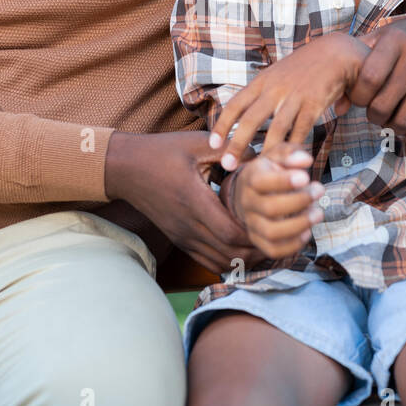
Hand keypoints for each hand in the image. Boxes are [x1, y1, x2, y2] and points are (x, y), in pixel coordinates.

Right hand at [104, 130, 262, 275]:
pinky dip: (228, 261)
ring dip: (244, 259)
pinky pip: (206, 260)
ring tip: (266, 244)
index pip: (230, 233)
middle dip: (257, 250)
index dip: (256, 235)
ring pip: (219, 261)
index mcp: (194, 201)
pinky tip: (243, 249)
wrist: (125, 168)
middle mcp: (187, 225)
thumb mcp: (196, 143)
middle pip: (229, 253)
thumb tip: (263, 156)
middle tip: (279, 238)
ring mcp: (182, 235)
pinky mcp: (178, 239)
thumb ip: (230, 150)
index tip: (276, 224)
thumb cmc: (162, 152)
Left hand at [210, 31, 370, 169]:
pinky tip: (289, 161)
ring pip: (276, 129)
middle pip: (250, 120)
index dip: (222, 125)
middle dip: (237, 144)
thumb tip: (251, 113)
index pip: (235, 104)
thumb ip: (264, 93)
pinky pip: (301, 130)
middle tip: (227, 165)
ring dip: (267, 152)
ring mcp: (294, 97)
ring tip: (260, 169)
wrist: (335, 52)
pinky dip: (294, 148)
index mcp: (262, 81)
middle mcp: (274, 89)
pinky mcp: (314, 104)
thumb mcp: (277, 73)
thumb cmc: (305, 66)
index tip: (213, 143)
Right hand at [230, 143, 325, 259]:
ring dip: (300, 224)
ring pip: (271, 232)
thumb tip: (305, 160)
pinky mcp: (258, 240)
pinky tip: (307, 231)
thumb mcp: (278, 156)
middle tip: (320, 190)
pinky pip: (273, 250)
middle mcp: (248, 202)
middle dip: (300, 201)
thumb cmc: (270, 171)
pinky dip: (293, 245)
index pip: (261, 182)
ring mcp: (252, 223)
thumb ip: (291, 154)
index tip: (306, 177)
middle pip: (269, 208)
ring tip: (318, 213)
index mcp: (251, 178)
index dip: (284, 181)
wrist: (250, 192)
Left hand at [348, 0, 405, 135]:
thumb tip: (337, 98)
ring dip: (392, 126)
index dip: (358, 96)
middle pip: (385, 103)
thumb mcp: (382, 36)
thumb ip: (356, 60)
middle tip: (373, 112)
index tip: (359, 98)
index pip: (369, 78)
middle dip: (373, 115)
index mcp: (397, 38)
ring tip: (388, 120)